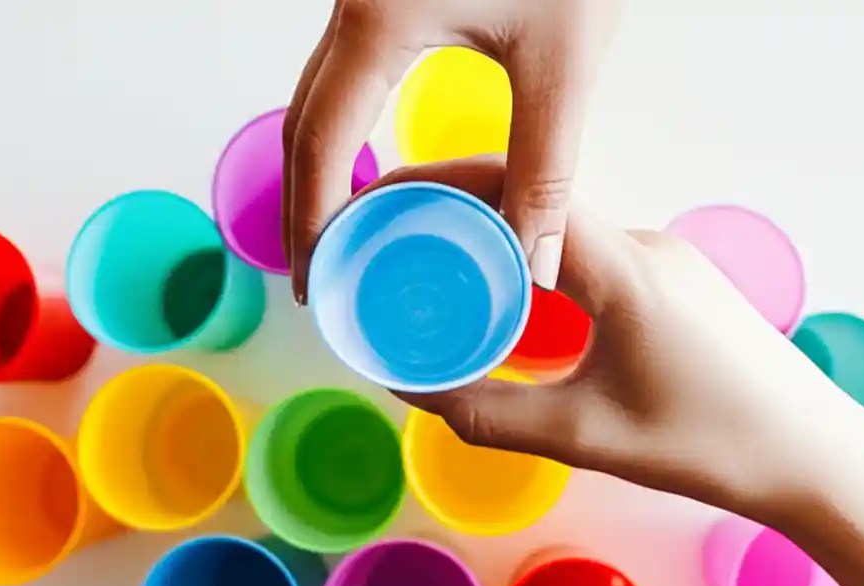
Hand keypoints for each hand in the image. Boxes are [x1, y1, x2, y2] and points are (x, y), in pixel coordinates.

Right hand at [283, 0, 621, 303]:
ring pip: (314, 95)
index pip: (323, 143)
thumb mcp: (563, 59)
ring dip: (317, 168)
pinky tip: (369, 168)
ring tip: (338, 237)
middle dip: (302, 205)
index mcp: (382, 21)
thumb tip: (530, 260)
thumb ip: (545, 165)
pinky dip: (340, 131)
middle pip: (300, 121)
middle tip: (318, 275)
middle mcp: (355, 6)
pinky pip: (341, 73)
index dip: (313, 223)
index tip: (317, 282)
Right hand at [380, 157, 863, 522]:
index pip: (519, 190)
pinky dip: (535, 262)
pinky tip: (507, 296)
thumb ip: (486, 413)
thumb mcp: (583, 436)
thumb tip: (410, 384)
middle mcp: (645, 244)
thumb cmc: (709, 446)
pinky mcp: (674, 279)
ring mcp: (665, 257)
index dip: (443, 184)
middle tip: (390, 236)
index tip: (383, 202)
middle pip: (533, 199)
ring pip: (560, 228)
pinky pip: (589, 252)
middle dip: (456, 209)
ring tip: (435, 266)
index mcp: (624, 269)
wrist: (814, 455)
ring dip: (497, 237)